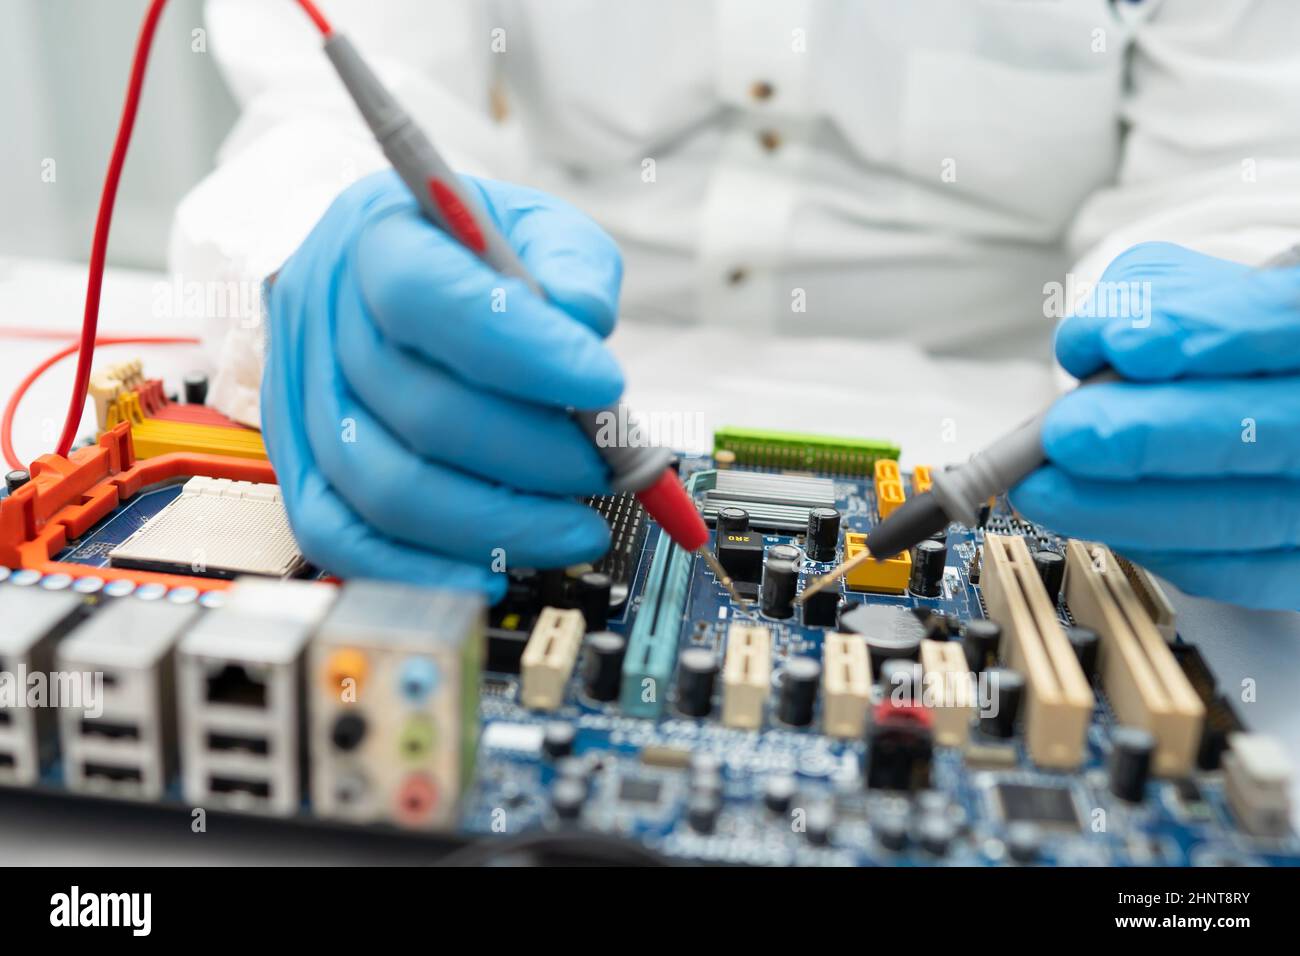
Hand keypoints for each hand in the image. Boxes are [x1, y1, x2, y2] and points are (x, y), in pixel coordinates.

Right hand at [262, 170, 623, 599]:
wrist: (388, 271)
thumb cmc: (472, 255)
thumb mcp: (534, 225)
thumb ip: (570, 264)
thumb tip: (583, 321)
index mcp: (375, 237)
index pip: (427, 297)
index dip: (521, 350)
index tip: (605, 384)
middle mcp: (320, 317)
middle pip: (418, 409)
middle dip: (532, 455)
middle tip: (602, 468)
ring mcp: (299, 398)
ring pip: (383, 488)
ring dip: (497, 522)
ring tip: (573, 525)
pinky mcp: (298, 465)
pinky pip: (338, 537)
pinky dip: (422, 568)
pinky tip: (496, 570)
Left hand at [1010, 241, 1299, 610]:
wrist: (1251, 392)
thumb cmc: (1216, 337)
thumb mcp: (1184, 287)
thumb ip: (1139, 299)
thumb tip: (1089, 348)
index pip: (1285, 320)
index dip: (1207, 336)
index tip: (1124, 347)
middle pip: (1272, 434)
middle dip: (1150, 438)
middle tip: (1064, 436)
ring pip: (1240, 516)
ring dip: (1126, 507)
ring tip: (1043, 487)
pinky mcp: (1296, 561)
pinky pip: (1232, 571)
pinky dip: (1154, 546)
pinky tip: (1096, 517)